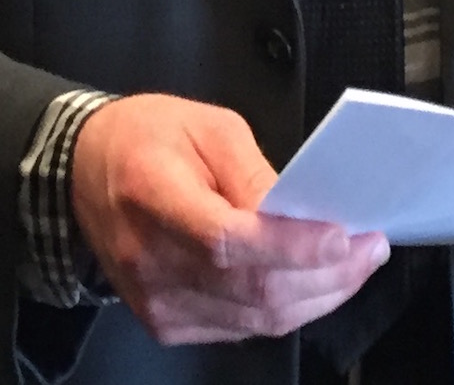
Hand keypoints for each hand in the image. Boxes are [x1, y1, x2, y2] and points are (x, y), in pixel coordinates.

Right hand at [70, 94, 387, 346]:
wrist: (83, 172)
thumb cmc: (143, 139)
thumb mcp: (206, 125)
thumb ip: (255, 173)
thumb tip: (303, 211)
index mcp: (152, 194)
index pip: (228, 240)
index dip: (291, 246)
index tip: (342, 236)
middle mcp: (150, 259)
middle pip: (252, 288)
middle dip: (327, 273)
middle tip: (369, 248)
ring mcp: (156, 300)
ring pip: (256, 318)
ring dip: (317, 296)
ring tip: (353, 265)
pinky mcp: (165, 322)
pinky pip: (242, 328)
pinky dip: (285, 309)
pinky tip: (310, 283)